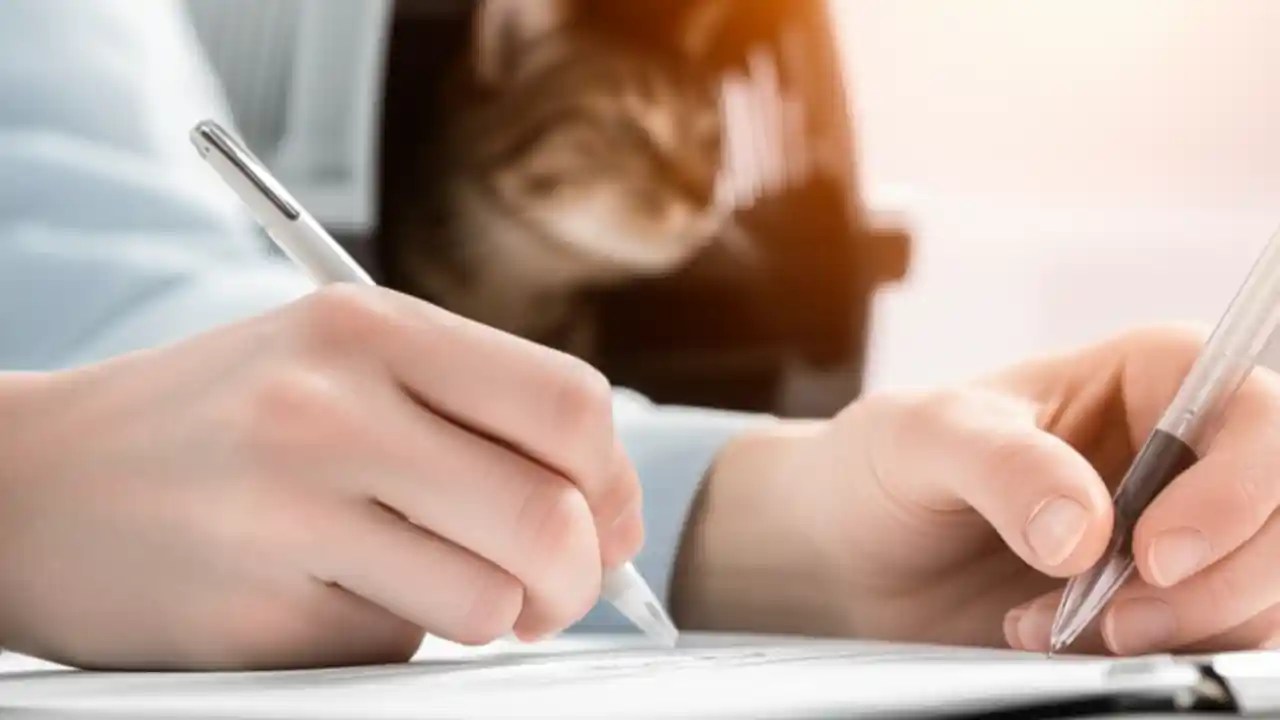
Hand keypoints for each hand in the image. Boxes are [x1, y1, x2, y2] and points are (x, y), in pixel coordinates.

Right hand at [0, 285, 641, 668]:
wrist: (34, 483)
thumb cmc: (215, 418)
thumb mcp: (337, 359)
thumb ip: (470, 410)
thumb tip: (606, 510)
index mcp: (369, 327)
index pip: (569, 405)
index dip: (615, 480)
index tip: (609, 520)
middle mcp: (333, 410)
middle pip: (553, 518)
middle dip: (580, 577)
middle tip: (554, 589)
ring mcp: (291, 515)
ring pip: (491, 605)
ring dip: (487, 614)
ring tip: (421, 579)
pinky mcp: (259, 616)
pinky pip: (399, 648)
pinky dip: (392, 634)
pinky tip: (325, 594)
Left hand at [673, 326, 1279, 654]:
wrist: (850, 553)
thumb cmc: (885, 465)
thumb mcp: (924, 439)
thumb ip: (1003, 467)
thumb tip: (1086, 532)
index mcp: (1149, 378)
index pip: (1255, 412)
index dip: (1237, 485)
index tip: (1152, 553)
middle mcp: (1181, 456)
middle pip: (1278, 516)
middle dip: (1215, 581)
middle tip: (1114, 621)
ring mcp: (1178, 537)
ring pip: (1262, 590)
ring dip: (1180, 630)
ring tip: (1057, 631)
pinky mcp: (1159, 608)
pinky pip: (1214, 642)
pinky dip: (1160, 660)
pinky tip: (1065, 648)